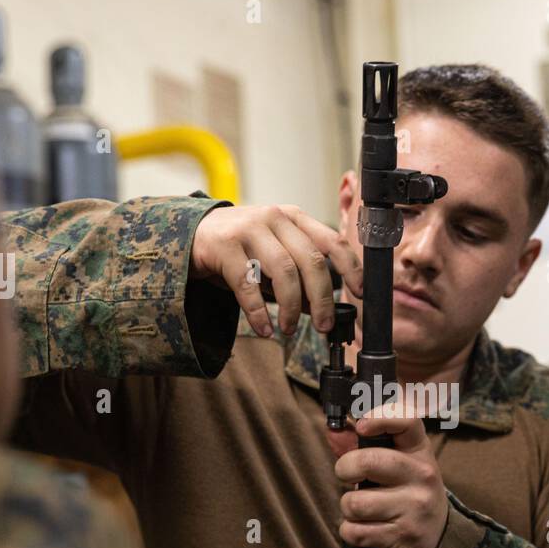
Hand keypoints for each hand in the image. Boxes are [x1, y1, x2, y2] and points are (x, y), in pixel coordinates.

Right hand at [190, 204, 362, 336]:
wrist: (188, 234)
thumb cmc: (238, 249)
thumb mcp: (272, 258)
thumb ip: (297, 280)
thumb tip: (321, 310)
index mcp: (294, 218)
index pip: (332, 241)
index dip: (350, 268)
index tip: (360, 293)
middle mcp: (275, 218)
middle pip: (312, 260)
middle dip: (322, 299)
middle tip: (324, 326)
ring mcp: (249, 228)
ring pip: (284, 271)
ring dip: (290, 307)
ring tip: (288, 329)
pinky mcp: (223, 245)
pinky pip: (248, 284)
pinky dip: (258, 312)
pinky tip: (264, 328)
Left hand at [333, 406, 447, 547]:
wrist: (437, 537)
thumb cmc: (408, 491)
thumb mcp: (397, 463)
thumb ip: (362, 446)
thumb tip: (332, 432)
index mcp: (419, 451)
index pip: (406, 421)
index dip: (380, 417)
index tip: (361, 426)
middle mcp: (422, 476)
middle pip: (367, 462)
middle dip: (344, 469)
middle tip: (347, 475)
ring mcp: (414, 508)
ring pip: (355, 503)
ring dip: (348, 507)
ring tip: (362, 508)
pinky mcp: (402, 537)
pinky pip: (355, 531)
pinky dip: (351, 532)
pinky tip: (365, 528)